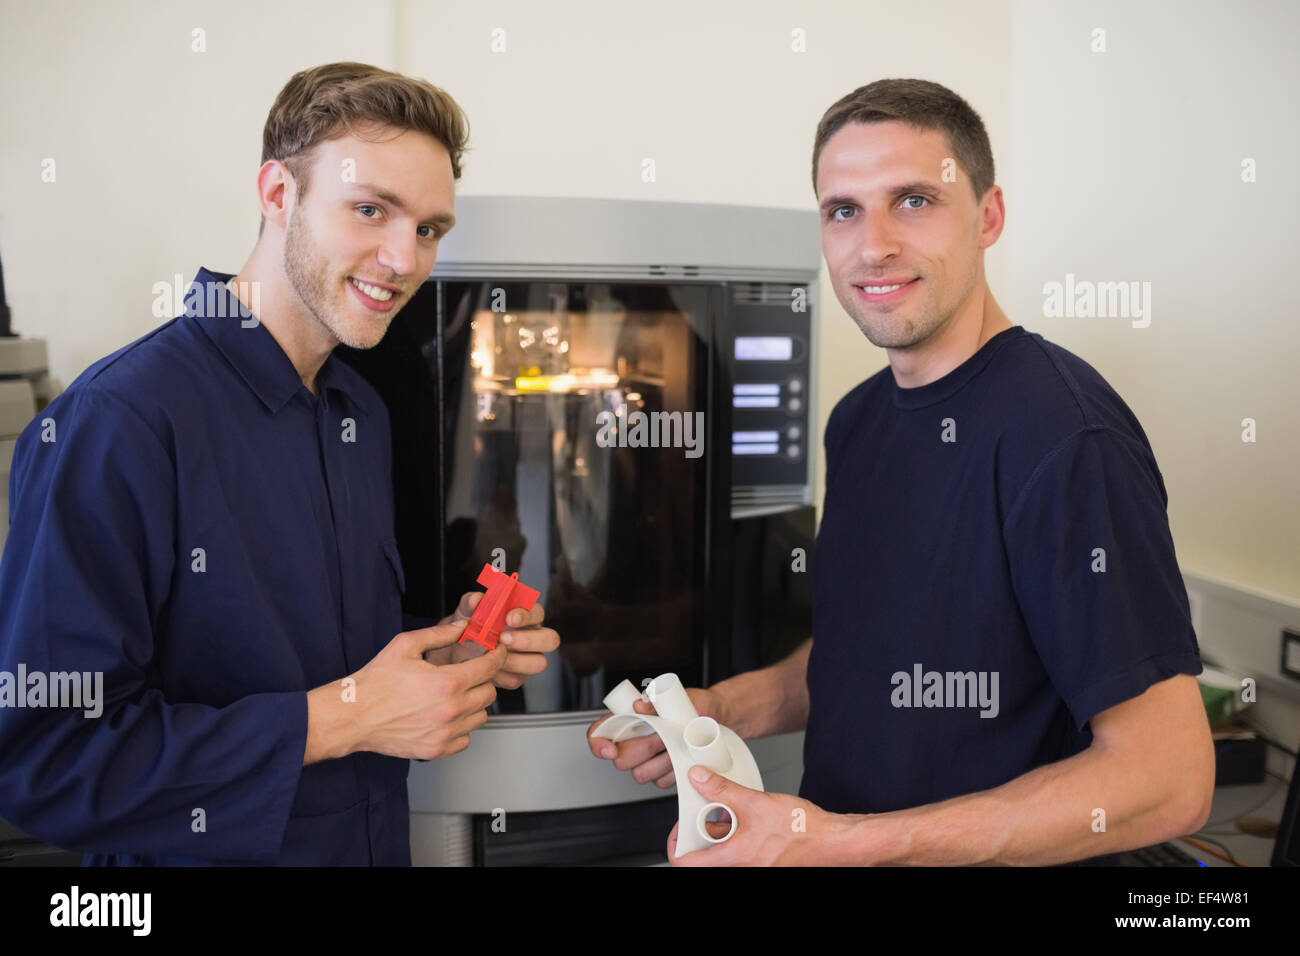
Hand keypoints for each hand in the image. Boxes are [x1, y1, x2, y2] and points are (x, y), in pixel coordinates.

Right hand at [350, 618, 506, 760]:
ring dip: (474, 704)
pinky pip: (466, 739)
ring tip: (455, 695)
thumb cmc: (375, 682)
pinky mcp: (437, 750)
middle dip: (484, 679)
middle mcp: (450, 710)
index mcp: (446, 682)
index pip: (490, 667)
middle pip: (489, 692)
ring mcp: (445, 733)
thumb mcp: (405, 645)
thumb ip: (439, 634)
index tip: (497, 652)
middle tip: (470, 673)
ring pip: (481, 716)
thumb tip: (462, 627)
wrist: (353, 715)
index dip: (497, 656)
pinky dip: (462, 727)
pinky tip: (447, 716)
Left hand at [434, 591, 559, 689]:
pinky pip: (517, 679)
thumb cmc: (470, 624)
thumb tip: (477, 599)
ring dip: (516, 660)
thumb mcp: (467, 610)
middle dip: (528, 640)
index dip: (527, 615)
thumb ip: (471, 601)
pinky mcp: (517, 676)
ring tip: (494, 655)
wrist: (457, 649)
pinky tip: (487, 667)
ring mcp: (528, 658)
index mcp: (526, 616)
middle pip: (550, 639)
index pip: (538, 613)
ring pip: (539, 662)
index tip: (509, 617)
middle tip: (503, 639)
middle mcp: (533, 636)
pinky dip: (501, 674)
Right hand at [587, 686, 723, 788]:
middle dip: (643, 750)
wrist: (716, 717)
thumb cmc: (692, 704)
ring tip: (677, 743)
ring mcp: (647, 759)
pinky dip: (675, 771)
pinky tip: (684, 756)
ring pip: (641, 774)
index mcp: (629, 718)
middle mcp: (634, 740)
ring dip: (661, 761)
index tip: (611, 750)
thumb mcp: (677, 696)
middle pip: (621, 759)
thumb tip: (639, 705)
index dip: (599, 743)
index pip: (599, 732)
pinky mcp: (662, 774)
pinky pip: (661, 782)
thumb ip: (655, 701)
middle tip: (662, 736)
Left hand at [667, 767, 854, 865]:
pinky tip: (745, 815)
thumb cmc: (803, 830)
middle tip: (703, 812)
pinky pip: (737, 851)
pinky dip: (734, 834)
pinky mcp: (760, 862)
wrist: (832, 841)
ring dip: (719, 831)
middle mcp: (740, 868)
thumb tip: (699, 779)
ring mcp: (751, 867)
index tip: (677, 827)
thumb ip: (722, 789)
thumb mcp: (755, 802)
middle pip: (703, 856)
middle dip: (700, 832)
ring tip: (728, 809)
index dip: (675, 843)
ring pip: (721, 852)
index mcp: (732, 859)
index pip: (684, 863)